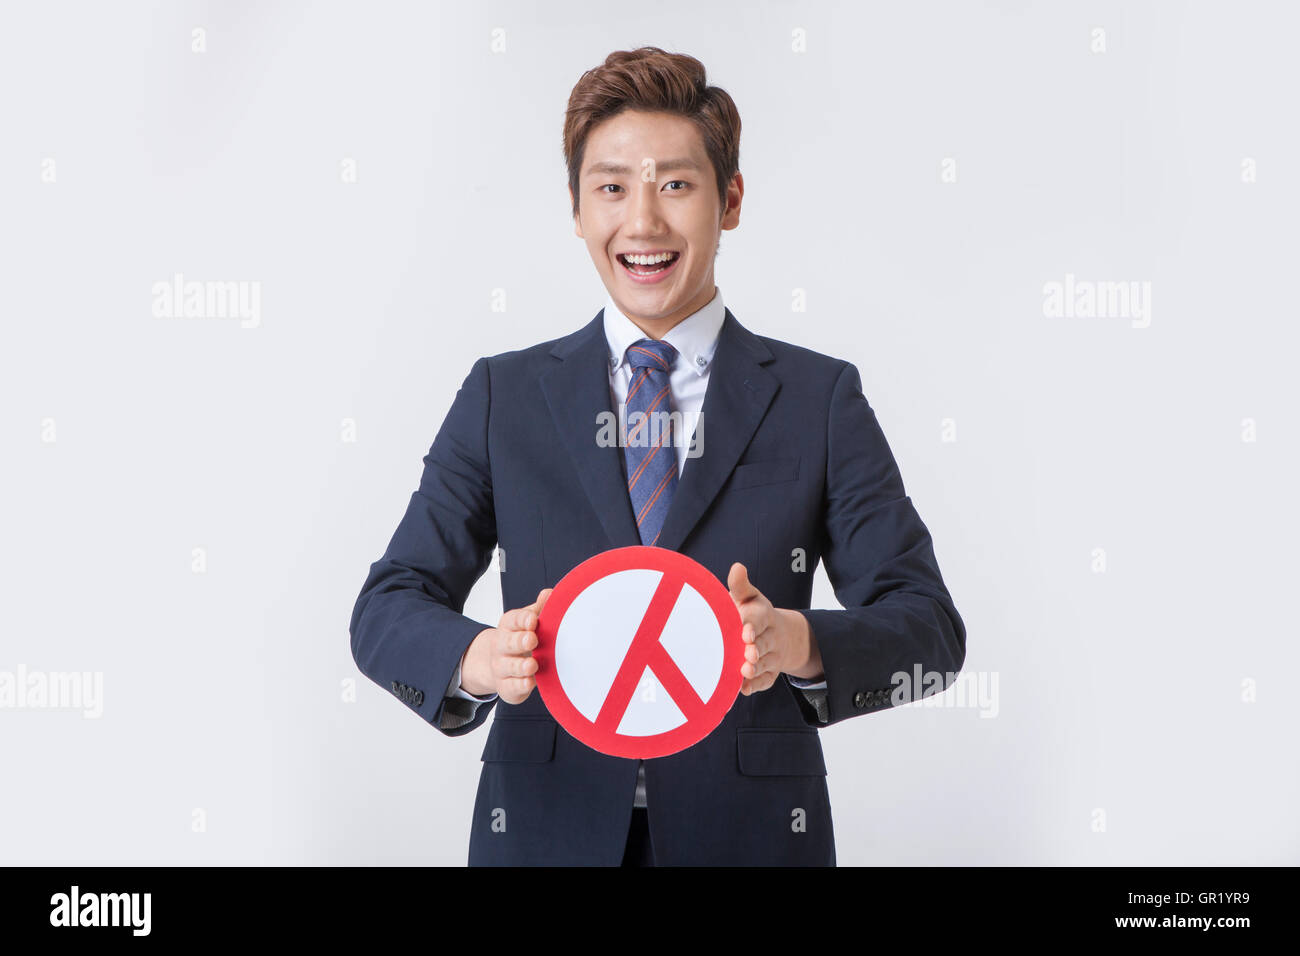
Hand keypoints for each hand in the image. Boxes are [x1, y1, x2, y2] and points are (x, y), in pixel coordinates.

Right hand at [460, 588, 552, 703]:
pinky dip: (519, 686)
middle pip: (507, 642)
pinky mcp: (506, 687)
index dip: (522, 619)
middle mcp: (502, 646)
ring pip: (508, 667)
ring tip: (532, 665)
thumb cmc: (522, 638)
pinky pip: (510, 688)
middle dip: (519, 641)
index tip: (534, 620)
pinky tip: (529, 682)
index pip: (512, 620)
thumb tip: (550, 593)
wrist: (500, 664)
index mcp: (509, 626)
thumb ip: (540, 608)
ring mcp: (502, 667)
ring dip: (520, 666)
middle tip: (532, 640)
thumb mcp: (529, 621)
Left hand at [728, 563, 822, 695]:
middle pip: (765, 643)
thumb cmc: (752, 613)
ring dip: (755, 668)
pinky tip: (743, 688)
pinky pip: (765, 681)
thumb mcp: (748, 597)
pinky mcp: (770, 673)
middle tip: (747, 653)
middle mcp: (771, 636)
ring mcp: (772, 656)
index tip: (745, 631)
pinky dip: (755, 685)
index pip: (759, 618)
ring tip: (744, 671)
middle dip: (756, 648)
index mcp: (764, 615)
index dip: (752, 624)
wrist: (779, 635)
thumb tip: (737, 567)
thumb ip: (741, 586)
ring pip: (765, 663)